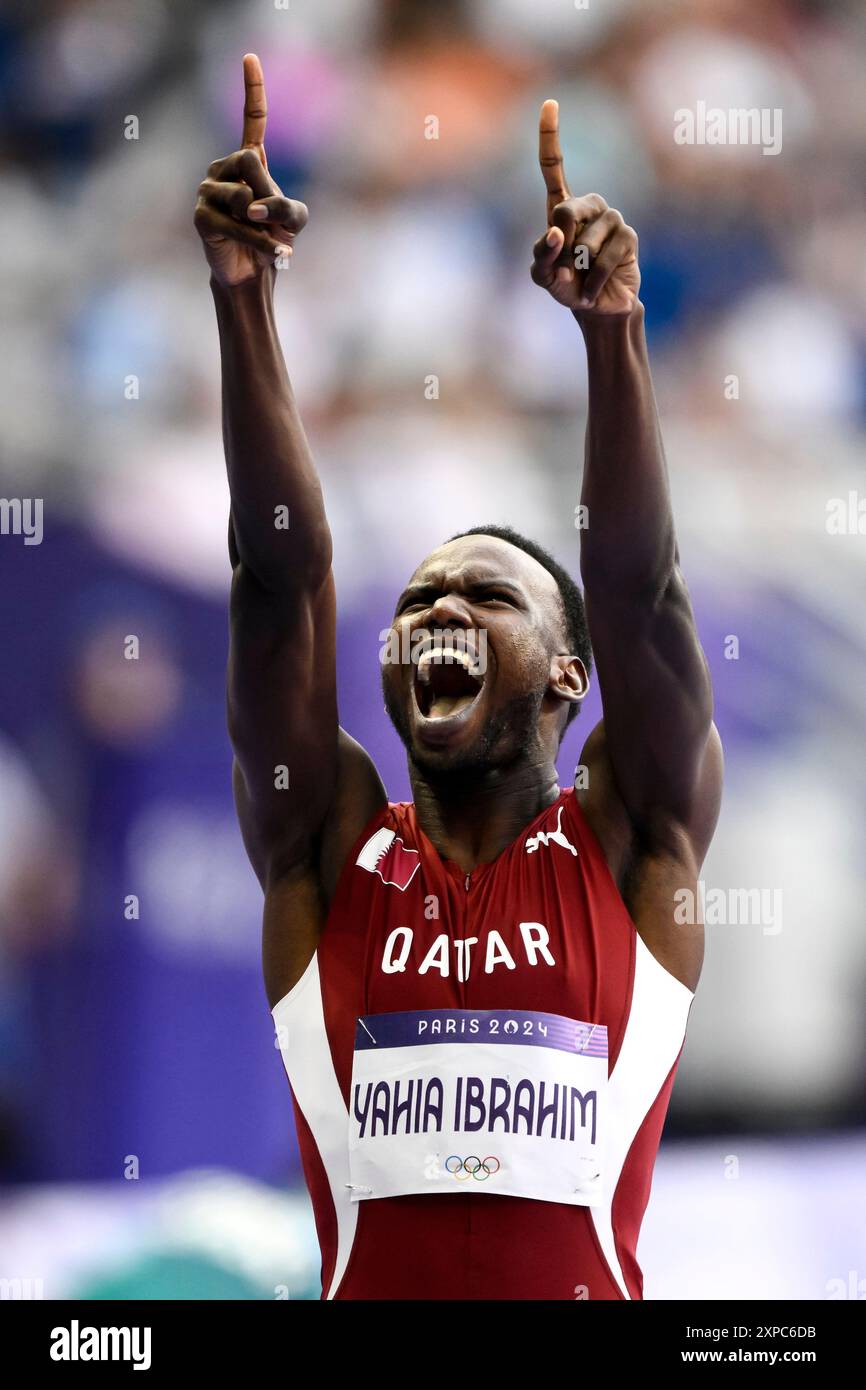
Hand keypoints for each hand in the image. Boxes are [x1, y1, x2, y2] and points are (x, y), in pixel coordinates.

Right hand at [194, 54, 308, 287]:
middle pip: (249, 161)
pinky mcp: (202, 216)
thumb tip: (254, 207)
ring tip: (267, 239)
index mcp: (248, 161)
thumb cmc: (272, 239)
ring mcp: (209, 190)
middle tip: (274, 220)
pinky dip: (260, 241)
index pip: (252, 119)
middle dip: (270, 195)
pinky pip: (237, 223)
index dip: (253, 89)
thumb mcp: (294, 220)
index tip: (250, 57)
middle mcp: (224, 168)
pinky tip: (274, 253)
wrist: (251, 272)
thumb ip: (287, 207)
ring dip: (266, 225)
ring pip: (244, 197)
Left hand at [530, 99, 639, 315]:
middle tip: (566, 267)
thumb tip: (558, 234)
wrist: (598, 309)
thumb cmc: (567, 286)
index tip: (549, 103)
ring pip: (584, 241)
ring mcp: (611, 218)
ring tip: (582, 279)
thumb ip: (542, 256)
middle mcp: (588, 206)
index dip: (549, 136)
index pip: (553, 167)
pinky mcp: (628, 236)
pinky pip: (604, 258)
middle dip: (560, 243)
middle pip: (564, 211)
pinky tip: (593, 289)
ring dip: (578, 269)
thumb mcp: (544, 275)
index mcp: (562, 207)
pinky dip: (593, 280)